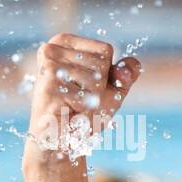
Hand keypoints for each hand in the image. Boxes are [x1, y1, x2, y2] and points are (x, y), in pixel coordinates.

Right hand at [26, 34, 140, 159]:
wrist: (61, 139)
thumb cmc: (83, 112)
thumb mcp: (110, 90)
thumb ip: (125, 74)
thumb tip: (134, 63)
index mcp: (64, 42)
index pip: (105, 50)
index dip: (106, 75)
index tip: (85, 85)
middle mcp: (51, 49)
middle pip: (102, 63)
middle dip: (99, 88)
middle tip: (78, 99)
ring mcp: (48, 66)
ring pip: (95, 78)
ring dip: (91, 100)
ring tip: (73, 105)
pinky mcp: (48, 86)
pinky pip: (86, 96)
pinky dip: (84, 110)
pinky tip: (67, 112)